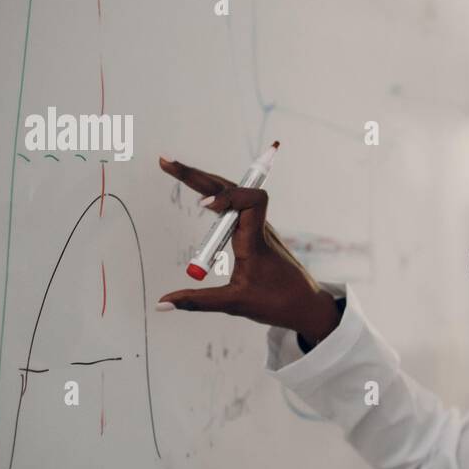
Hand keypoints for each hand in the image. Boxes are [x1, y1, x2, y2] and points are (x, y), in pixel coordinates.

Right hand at [156, 157, 339, 336]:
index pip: (252, 200)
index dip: (228, 196)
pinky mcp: (254, 231)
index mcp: (256, 241)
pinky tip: (202, 192)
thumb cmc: (277, 303)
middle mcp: (258, 227)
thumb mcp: (234, 305)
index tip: (203, 206)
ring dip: (204, 180)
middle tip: (165, 162)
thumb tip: (162, 303)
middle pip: (231, 188)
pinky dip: (216, 193)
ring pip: (233, 192)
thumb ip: (197, 301)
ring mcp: (257, 227)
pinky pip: (235, 203)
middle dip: (196, 175)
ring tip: (174, 169)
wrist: (306, 305)